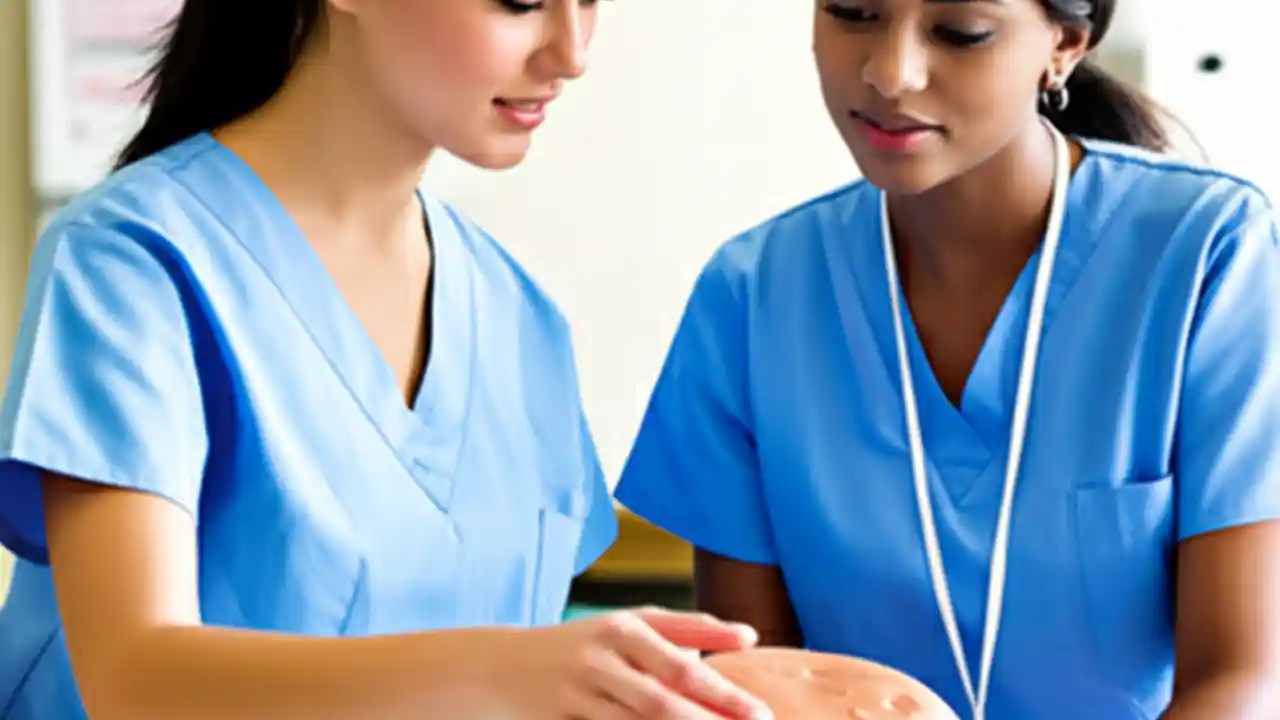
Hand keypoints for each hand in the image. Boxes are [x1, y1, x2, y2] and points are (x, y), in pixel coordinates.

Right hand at [499, 606, 774, 719]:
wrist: (498, 666)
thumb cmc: (580, 646)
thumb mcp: (624, 626)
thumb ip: (679, 632)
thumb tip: (743, 640)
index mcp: (622, 626)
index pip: (680, 649)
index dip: (719, 665)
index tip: (756, 679)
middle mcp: (602, 654)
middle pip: (667, 691)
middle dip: (715, 712)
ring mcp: (580, 690)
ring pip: (642, 719)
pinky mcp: (563, 718)